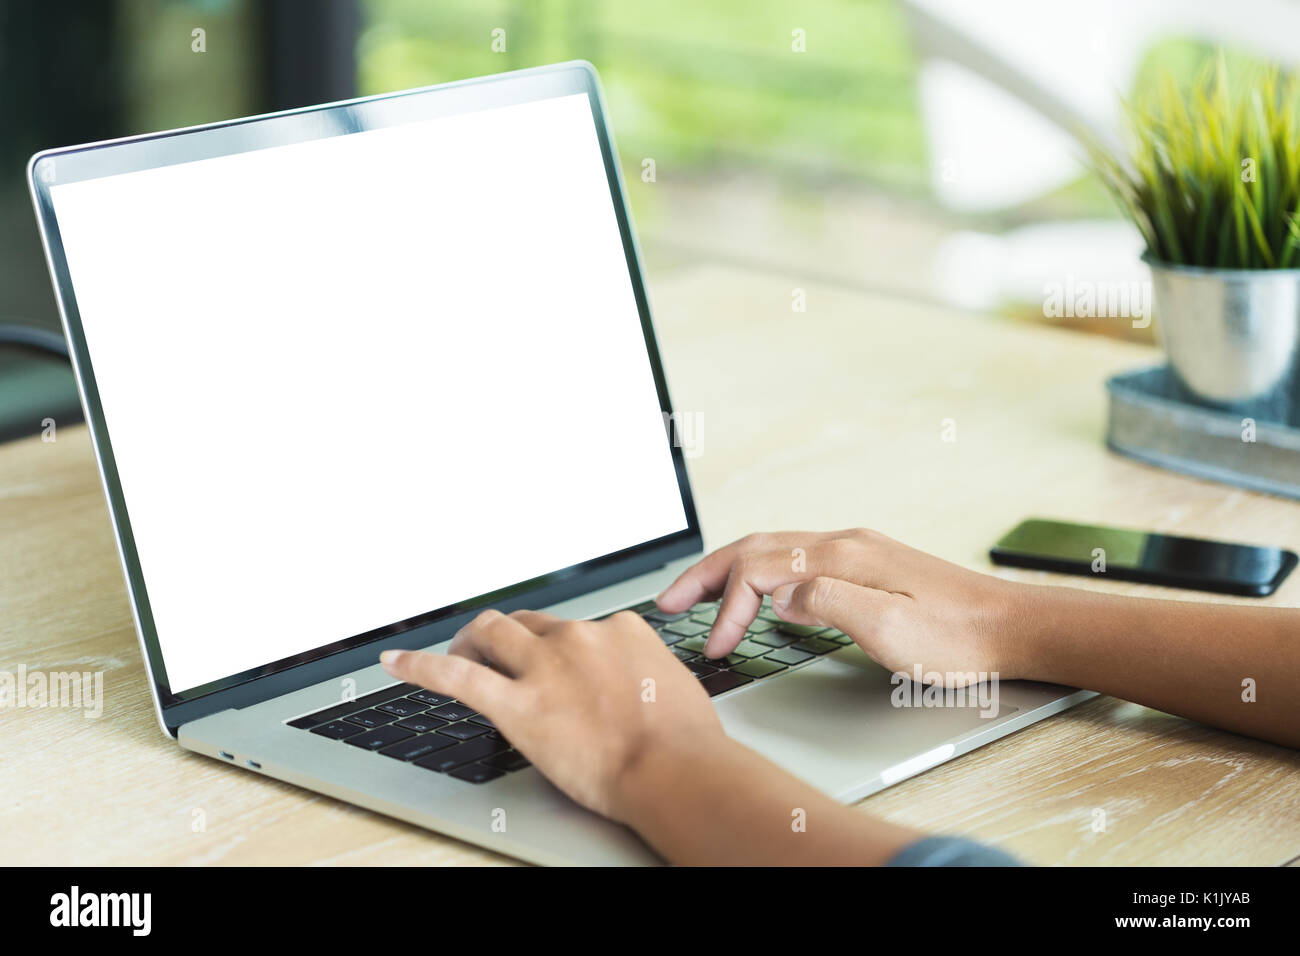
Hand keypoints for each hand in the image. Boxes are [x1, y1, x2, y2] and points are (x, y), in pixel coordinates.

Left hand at [379, 608, 727, 820]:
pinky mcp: (516, 703)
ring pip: (492, 633)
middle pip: (528, 622)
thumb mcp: (672, 688)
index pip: (577, 627)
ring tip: (459, 655)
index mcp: (620, 630)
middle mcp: (578, 637)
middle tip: (494, 653)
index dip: (560, 648)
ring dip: (471, 641)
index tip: (556, 664)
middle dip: (507, 635)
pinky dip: (420, 665)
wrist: (676, 771)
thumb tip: (637, 685)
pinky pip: (455, 676)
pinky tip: (395, 663)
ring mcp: (544, 667)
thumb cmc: (686, 743)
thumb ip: (643, 676)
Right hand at [656, 528, 1028, 682]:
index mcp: (843, 556)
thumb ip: (827, 603)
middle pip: (756, 547)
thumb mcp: (890, 627)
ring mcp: (856, 552)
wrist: (1012, 628)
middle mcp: (844, 544)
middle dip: (706, 574)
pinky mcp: (866, 566)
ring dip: (729, 571)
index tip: (716, 646)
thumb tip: (781, 595)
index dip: (726, 605)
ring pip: (773, 550)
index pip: (759, 569)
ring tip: (697, 595)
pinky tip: (759, 594)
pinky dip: (760, 574)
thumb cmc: (958, 637)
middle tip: (668, 601)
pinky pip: (795, 559)